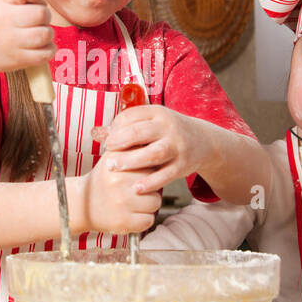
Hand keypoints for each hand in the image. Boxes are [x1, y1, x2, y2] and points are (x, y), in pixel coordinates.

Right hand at [0, 0, 52, 73]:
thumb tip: (44, 1)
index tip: (32, 0)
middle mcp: (2, 21)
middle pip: (41, 13)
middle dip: (45, 15)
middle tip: (37, 19)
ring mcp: (10, 43)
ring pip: (45, 34)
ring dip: (47, 32)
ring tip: (38, 32)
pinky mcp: (18, 60)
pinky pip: (46, 53)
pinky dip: (49, 49)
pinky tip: (40, 45)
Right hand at [80, 154, 160, 234]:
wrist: (80, 205)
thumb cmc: (103, 181)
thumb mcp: (112, 157)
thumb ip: (131, 146)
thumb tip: (153, 143)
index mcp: (115, 162)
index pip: (150, 163)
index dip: (148, 170)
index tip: (140, 174)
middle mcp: (117, 181)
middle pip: (155, 181)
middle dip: (150, 187)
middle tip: (135, 190)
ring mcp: (120, 202)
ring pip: (155, 202)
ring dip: (149, 205)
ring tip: (134, 202)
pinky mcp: (123, 221)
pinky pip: (149, 220)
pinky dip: (143, 220)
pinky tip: (132, 214)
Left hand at [98, 105, 212, 195]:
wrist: (203, 141)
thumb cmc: (168, 132)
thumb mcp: (152, 122)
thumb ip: (128, 127)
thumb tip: (98, 133)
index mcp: (158, 113)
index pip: (131, 116)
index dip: (115, 127)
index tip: (107, 140)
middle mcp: (169, 128)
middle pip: (140, 133)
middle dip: (120, 142)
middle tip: (106, 152)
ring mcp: (177, 147)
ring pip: (153, 154)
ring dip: (131, 161)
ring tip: (113, 167)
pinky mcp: (183, 165)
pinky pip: (165, 175)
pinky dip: (151, 182)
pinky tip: (136, 188)